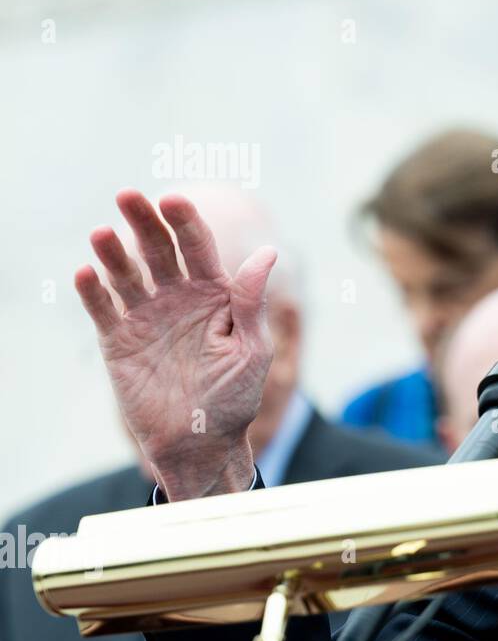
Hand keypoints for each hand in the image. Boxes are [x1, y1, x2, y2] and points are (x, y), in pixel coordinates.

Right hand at [74, 190, 276, 499]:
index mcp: (216, 294)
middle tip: (128, 196)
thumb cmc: (234, 398)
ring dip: (112, 252)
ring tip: (101, 234)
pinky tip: (86, 273)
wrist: (200, 444)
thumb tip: (269, 253)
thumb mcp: (251, 351)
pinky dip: (92, 292)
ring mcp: (146, 315)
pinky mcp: (118, 339)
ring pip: (126, 274)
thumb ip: (251, 303)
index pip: (199, 247)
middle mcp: (178, 296)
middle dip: (144, 222)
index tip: (174, 200)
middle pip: (158, 249)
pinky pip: (103, 309)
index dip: (186, 222)